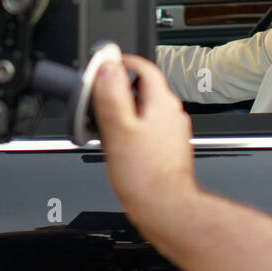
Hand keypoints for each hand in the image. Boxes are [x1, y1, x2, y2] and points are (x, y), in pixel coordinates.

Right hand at [91, 53, 200, 229]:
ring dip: (125, 112)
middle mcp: (172, 113)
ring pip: (145, 109)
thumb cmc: (145, 176)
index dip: (121, 62)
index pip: (143, 67)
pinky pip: (148, 128)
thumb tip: (108, 67)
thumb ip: (112, 94)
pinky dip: (133, 130)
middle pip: (142, 88)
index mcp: (162, 102)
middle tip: (98, 101)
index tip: (105, 66)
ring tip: (106, 128)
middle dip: (119, 91)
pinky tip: (120, 146)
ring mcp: (172, 131)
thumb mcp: (119, 129)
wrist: (164, 208)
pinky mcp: (169, 148)